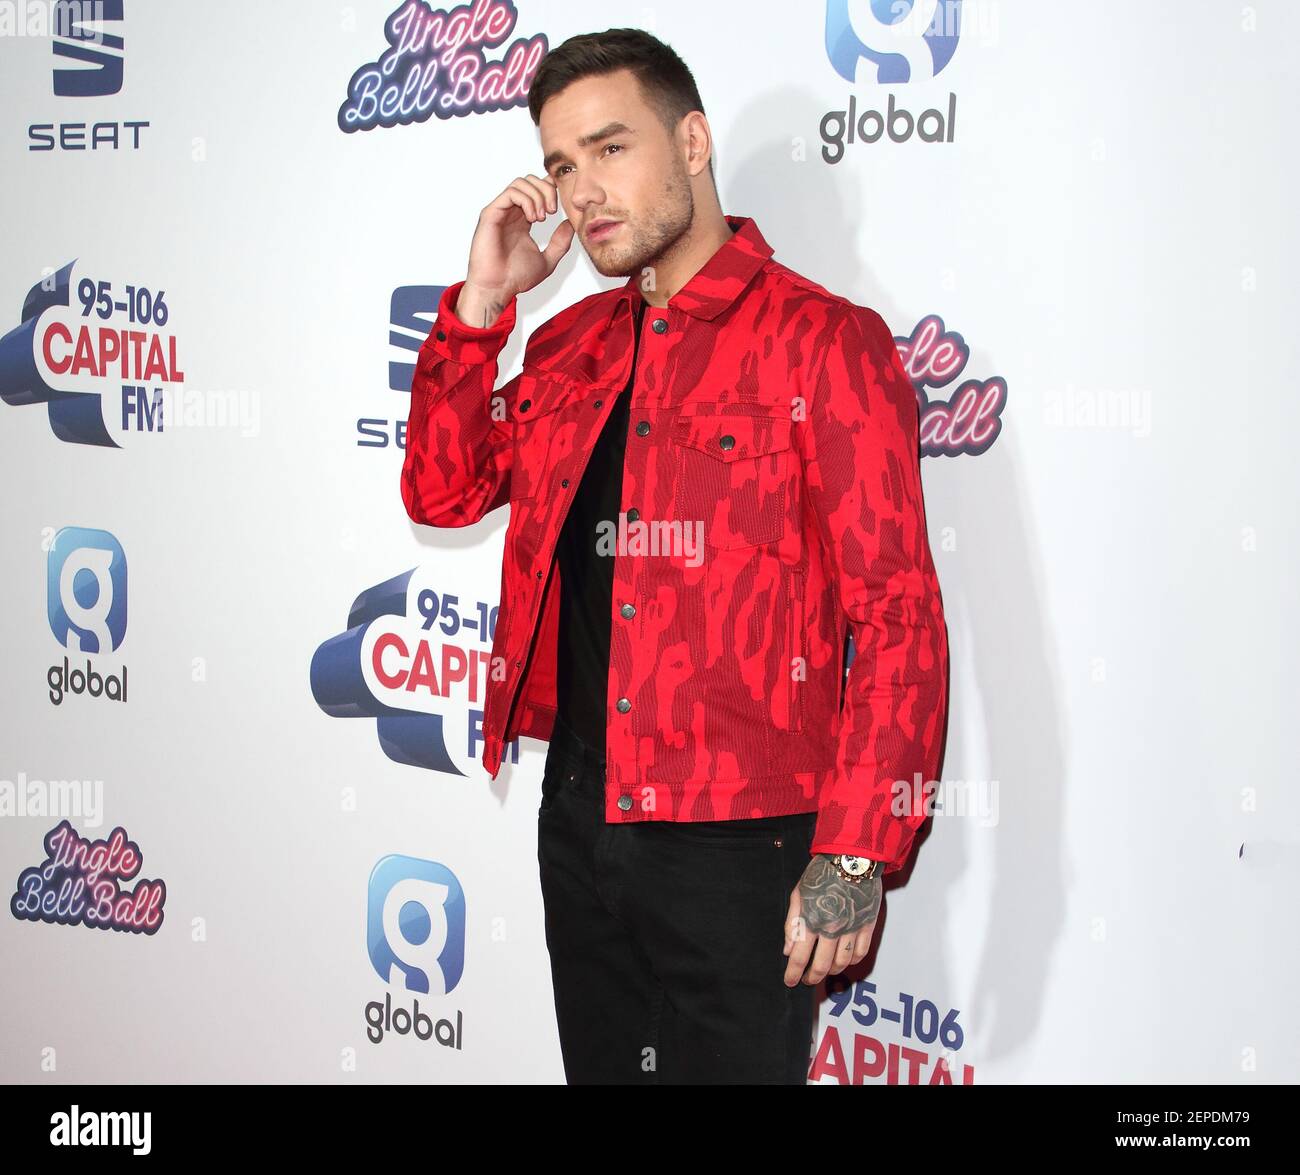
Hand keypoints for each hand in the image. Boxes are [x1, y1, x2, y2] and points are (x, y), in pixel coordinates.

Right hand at [458, 174, 574, 326]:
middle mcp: (511, 212)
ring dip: (538, 196)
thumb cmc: (516, 278)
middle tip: (552, 211)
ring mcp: (500, 211)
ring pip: (521, 183)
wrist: (497, 288)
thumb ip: (560, 242)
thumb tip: (570, 223)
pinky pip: (511, 192)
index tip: (559, 209)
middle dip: (547, 190)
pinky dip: (527, 200)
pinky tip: (533, 219)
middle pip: (530, 180)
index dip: (551, 191)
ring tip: (542, 218)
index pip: (537, 190)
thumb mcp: (548, 260)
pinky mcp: (491, 214)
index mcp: (523, 219)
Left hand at [783, 854, 881, 986]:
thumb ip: (792, 923)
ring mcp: (852, 928)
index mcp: (812, 919)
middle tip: (806, 980)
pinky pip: (861, 953)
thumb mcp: (798, 893)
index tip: (790, 981)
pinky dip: (852, 962)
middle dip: (812, 977)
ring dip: (831, 971)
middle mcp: (832, 928)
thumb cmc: (822, 873)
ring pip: (842, 963)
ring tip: (824, 970)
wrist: (851, 858)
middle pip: (821, 965)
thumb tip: (787, 949)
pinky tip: (845, 961)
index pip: (799, 956)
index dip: (793, 973)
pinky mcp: (868, 925)